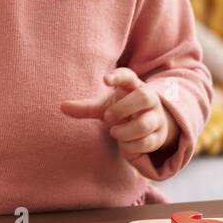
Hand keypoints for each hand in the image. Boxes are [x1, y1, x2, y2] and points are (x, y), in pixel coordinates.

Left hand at [59, 68, 180, 175]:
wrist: (149, 125)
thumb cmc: (122, 110)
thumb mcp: (104, 107)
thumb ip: (85, 108)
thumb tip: (62, 106)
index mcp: (133, 86)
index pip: (128, 76)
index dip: (118, 76)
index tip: (104, 80)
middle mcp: (148, 99)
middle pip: (144, 97)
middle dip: (124, 109)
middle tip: (108, 118)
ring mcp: (156, 117)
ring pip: (146, 123)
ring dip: (126, 131)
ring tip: (115, 133)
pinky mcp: (160, 135)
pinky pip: (148, 142)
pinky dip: (132, 146)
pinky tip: (125, 144)